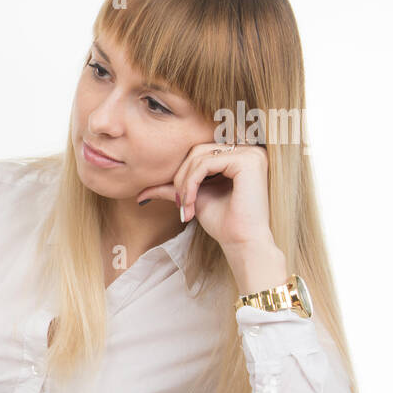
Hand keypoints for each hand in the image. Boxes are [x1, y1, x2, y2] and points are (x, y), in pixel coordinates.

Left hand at [135, 141, 274, 251]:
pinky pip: (206, 163)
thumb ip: (173, 188)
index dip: (182, 174)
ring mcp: (251, 153)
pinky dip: (191, 182)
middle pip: (197, 151)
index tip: (178, 202)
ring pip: (199, 157)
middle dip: (181, 177)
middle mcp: (249, 150)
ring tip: (185, 206)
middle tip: (178, 204)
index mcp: (240, 156)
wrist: (241, 242)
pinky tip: (191, 202)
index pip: (199, 153)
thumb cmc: (224, 223)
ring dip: (184, 183)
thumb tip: (141, 192)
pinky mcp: (248, 160)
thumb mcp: (194, 198)